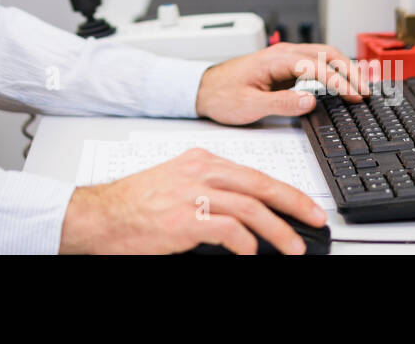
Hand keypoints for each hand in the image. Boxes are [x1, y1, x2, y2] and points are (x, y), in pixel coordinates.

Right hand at [58, 147, 327, 253]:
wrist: (99, 216)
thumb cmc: (133, 204)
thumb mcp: (176, 182)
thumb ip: (209, 189)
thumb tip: (245, 210)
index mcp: (200, 161)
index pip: (254, 172)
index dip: (284, 189)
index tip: (303, 204)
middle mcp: (199, 172)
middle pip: (260, 185)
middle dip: (294, 203)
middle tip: (315, 219)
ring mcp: (192, 195)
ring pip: (251, 209)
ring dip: (278, 231)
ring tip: (293, 247)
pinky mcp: (184, 220)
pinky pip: (229, 230)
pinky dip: (246, 243)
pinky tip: (251, 254)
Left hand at [194, 42, 370, 125]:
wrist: (203, 89)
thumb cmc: (222, 95)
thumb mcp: (250, 105)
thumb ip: (282, 103)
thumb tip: (311, 100)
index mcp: (276, 59)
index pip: (317, 67)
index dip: (340, 82)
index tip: (355, 96)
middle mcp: (283, 54)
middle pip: (327, 54)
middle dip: (351, 71)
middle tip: (367, 92)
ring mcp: (285, 59)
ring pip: (323, 57)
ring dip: (345, 69)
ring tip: (361, 88)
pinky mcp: (285, 68)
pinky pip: (315, 65)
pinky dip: (333, 72)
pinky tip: (342, 85)